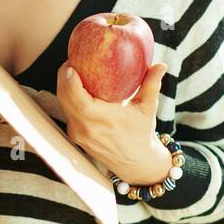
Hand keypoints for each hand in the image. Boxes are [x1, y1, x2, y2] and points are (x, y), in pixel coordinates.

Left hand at [56, 59, 170, 185]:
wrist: (135, 163)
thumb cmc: (142, 134)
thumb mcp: (148, 109)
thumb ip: (152, 85)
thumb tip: (160, 65)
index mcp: (105, 121)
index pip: (80, 101)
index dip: (71, 83)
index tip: (71, 65)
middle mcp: (88, 129)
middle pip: (65, 99)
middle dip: (63, 77)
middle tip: (71, 61)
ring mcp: (79, 134)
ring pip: (64, 105)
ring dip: (64, 86)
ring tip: (71, 70)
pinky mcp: (75, 136)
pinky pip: (67, 112)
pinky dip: (68, 98)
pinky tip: (73, 86)